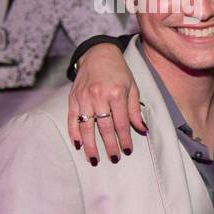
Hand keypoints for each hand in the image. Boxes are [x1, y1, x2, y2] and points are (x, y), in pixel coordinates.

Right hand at [67, 44, 144, 163]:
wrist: (98, 54)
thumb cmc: (119, 72)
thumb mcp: (133, 87)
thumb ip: (135, 110)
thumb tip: (142, 130)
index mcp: (116, 93)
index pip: (121, 123)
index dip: (124, 138)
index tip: (127, 150)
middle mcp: (98, 96)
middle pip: (104, 127)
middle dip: (109, 145)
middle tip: (114, 159)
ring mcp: (83, 97)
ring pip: (86, 126)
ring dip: (90, 145)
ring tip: (94, 159)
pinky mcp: (72, 98)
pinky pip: (72, 119)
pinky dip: (74, 133)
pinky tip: (78, 145)